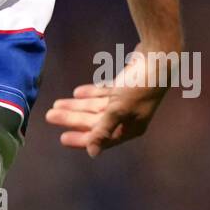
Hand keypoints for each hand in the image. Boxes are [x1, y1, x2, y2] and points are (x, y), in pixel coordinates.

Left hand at [44, 43, 173, 157]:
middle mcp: (129, 116)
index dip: (82, 138)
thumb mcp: (120, 109)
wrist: (159, 56)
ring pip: (97, 106)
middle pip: (95, 120)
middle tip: (50, 116)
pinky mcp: (125, 85)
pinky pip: (104, 92)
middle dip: (72, 118)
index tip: (62, 138)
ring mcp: (127, 100)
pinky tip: (77, 93)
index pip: (101, 137)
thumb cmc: (140, 86)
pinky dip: (91, 93)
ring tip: (57, 104)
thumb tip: (92, 153)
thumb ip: (104, 129)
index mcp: (131, 127)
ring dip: (77, 106)